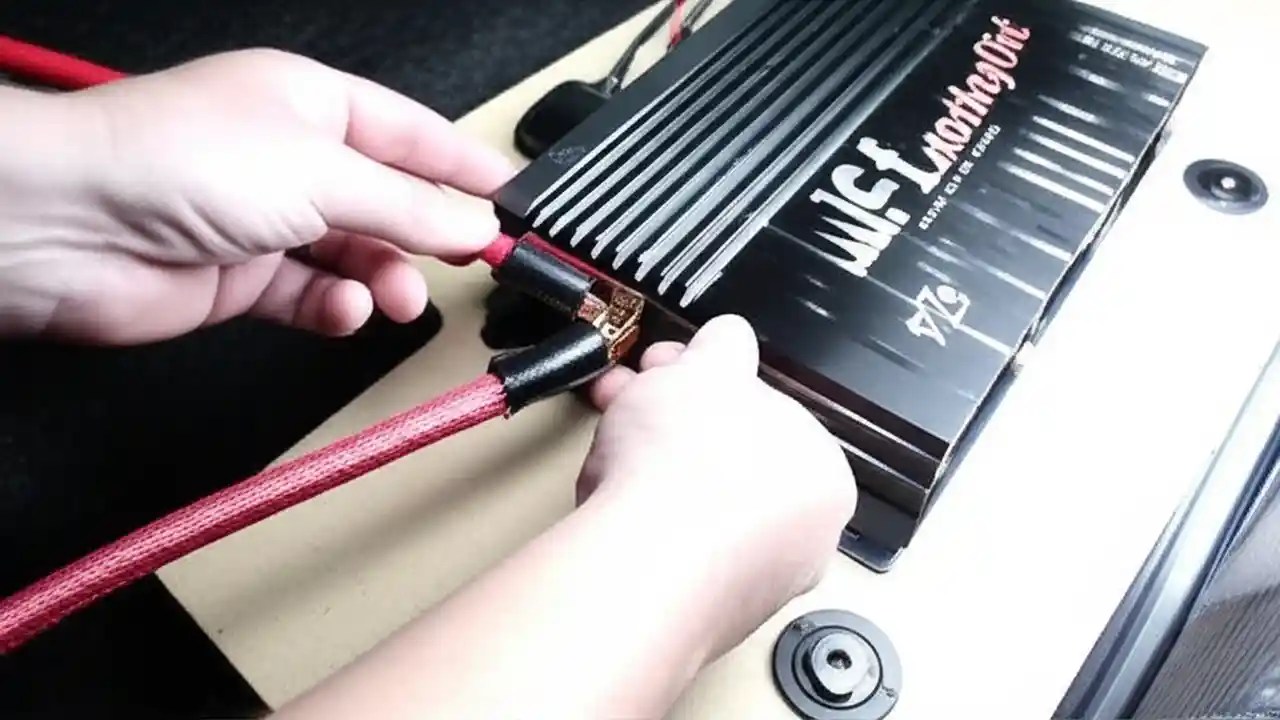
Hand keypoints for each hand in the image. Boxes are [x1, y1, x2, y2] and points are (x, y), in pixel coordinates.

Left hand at [0, 49, 513, 342]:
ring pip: (356, 257)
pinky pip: (313, 298)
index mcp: (311, 103)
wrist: (70, 227)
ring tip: (398, 300)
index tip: (514, 200)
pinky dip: (336, 310)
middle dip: (428, 236)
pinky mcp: (242, 278)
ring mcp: (266, 220)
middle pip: (388, 202)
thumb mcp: (322, 171)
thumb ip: (407, 205)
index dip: (466, 166)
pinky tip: (343, 312)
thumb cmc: (172, 160)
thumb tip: (471, 223)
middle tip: (470, 265)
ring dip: (385, 281)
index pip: (413, 134)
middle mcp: (290, 159)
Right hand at [580, 315, 857, 656]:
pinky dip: (642, 521)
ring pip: (694, 503)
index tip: (673, 376)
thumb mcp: (712, 364)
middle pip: (729, 460)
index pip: (768, 415)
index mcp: (824, 474)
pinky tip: (614, 501)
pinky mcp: (696, 607)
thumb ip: (726, 345)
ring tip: (609, 448)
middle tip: (629, 402)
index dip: (712, 385)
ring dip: (650, 465)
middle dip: (673, 422)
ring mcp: (748, 579)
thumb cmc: (691, 469)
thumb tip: (729, 338)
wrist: (643, 562)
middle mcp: (798, 537)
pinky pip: (668, 547)